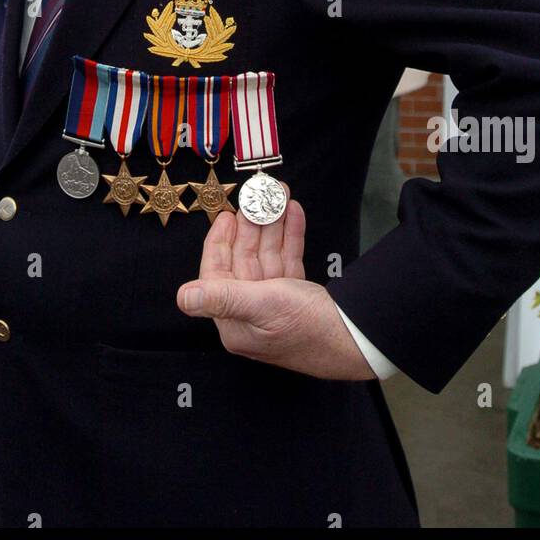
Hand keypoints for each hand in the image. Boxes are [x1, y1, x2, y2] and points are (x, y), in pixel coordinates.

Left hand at [176, 191, 376, 380]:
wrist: (358, 343)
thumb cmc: (309, 329)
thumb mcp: (261, 306)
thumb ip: (221, 297)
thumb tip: (182, 297)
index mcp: (234, 320)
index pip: (217, 273)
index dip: (220, 241)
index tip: (227, 215)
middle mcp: (250, 312)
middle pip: (244, 259)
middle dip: (252, 225)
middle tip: (258, 195)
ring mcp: (275, 305)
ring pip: (268, 255)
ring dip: (273, 224)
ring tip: (279, 195)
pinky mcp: (297, 298)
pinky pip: (288, 260)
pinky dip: (290, 236)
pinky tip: (294, 213)